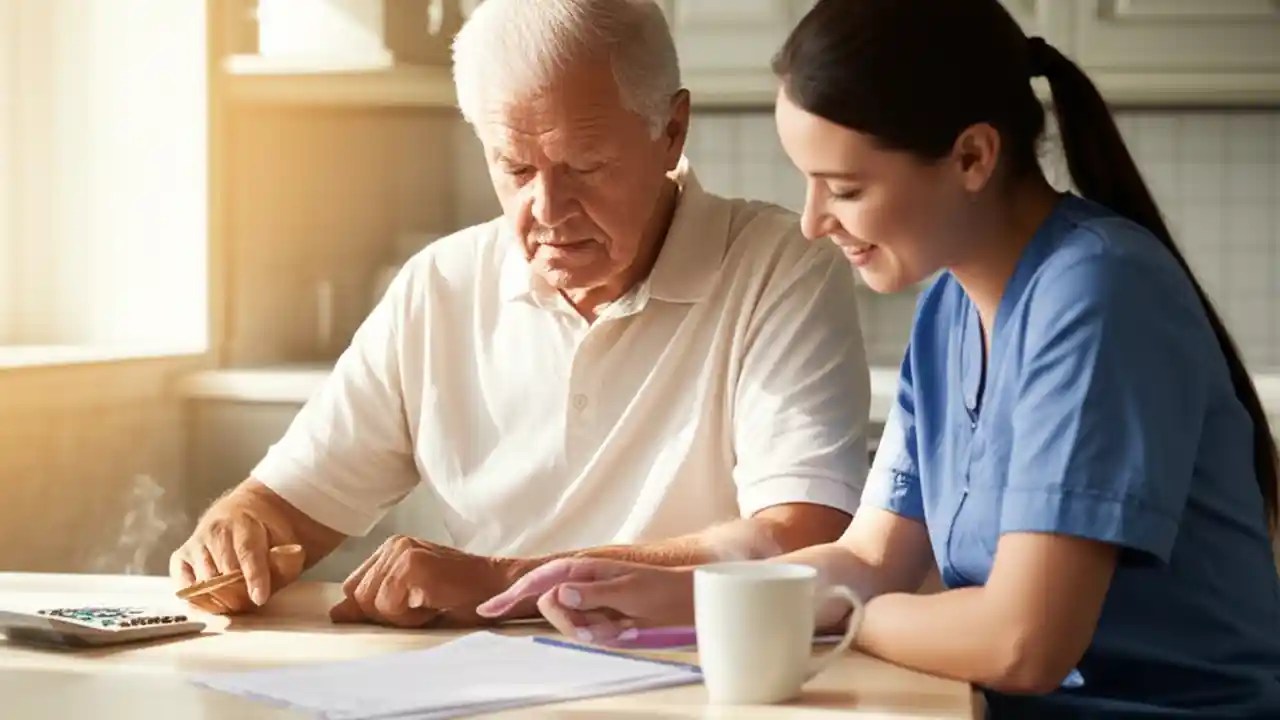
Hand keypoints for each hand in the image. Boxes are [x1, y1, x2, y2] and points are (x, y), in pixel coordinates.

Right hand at [169, 491, 299, 613]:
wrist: (247, 506)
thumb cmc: (270, 527)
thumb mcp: (287, 536)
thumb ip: (285, 561)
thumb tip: (271, 587)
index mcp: (244, 522)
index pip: (247, 553)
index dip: (254, 577)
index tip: (259, 598)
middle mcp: (215, 531)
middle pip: (224, 573)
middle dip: (239, 593)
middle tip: (251, 602)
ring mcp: (195, 544)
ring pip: (205, 583)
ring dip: (220, 599)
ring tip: (235, 601)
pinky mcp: (181, 557)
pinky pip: (185, 587)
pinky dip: (197, 600)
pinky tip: (212, 602)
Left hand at [328, 536, 513, 627]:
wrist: (499, 589)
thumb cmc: (461, 598)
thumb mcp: (409, 601)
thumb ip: (373, 603)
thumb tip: (336, 613)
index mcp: (390, 550)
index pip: (353, 589)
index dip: (375, 609)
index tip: (410, 607)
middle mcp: (393, 545)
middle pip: (358, 598)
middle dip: (388, 614)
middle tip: (423, 605)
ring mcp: (402, 552)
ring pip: (372, 604)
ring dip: (401, 616)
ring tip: (430, 603)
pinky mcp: (412, 565)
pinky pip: (389, 606)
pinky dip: (411, 616)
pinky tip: (434, 603)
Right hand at [475, 558, 694, 644]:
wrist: (687, 601)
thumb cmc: (663, 589)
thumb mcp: (630, 591)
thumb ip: (593, 593)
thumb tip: (559, 593)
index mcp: (584, 570)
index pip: (539, 581)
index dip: (512, 595)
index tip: (488, 610)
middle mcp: (582, 584)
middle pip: (551, 608)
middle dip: (572, 624)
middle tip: (604, 628)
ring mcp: (590, 602)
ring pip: (569, 625)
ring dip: (593, 632)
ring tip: (624, 625)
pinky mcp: (600, 618)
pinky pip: (587, 634)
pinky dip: (605, 637)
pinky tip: (627, 628)